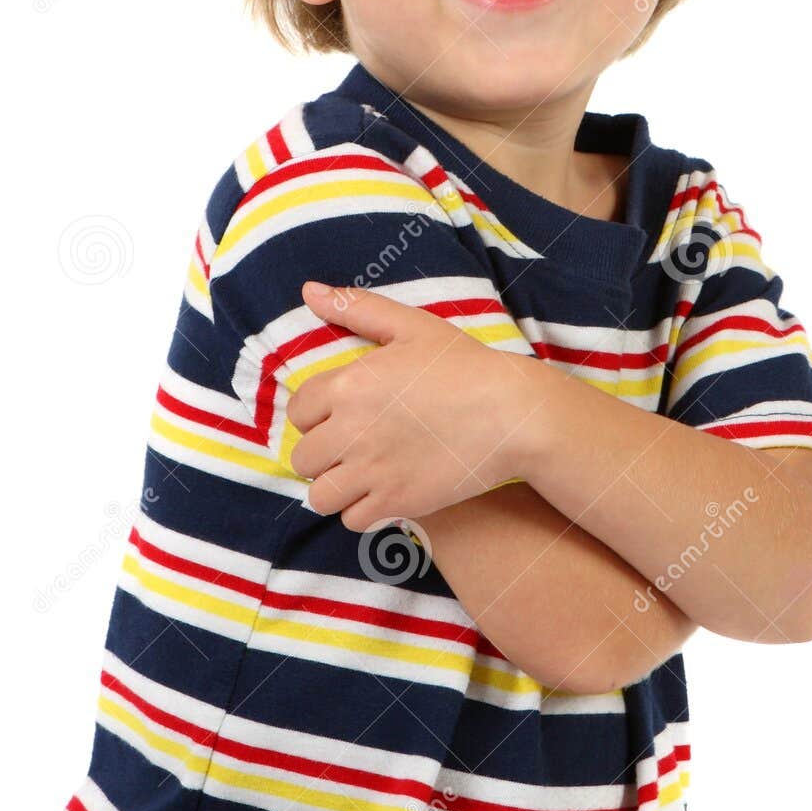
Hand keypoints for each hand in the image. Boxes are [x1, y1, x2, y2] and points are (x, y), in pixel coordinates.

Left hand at [288, 279, 546, 530]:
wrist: (512, 415)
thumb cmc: (463, 365)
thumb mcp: (410, 326)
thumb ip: (355, 308)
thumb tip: (308, 290)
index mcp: (348, 385)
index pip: (298, 411)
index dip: (315, 414)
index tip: (339, 415)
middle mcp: (352, 431)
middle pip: (303, 458)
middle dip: (322, 452)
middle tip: (349, 446)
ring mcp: (373, 471)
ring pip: (320, 495)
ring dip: (334, 486)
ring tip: (357, 475)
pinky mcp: (398, 503)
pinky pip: (353, 520)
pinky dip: (361, 511)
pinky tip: (380, 493)